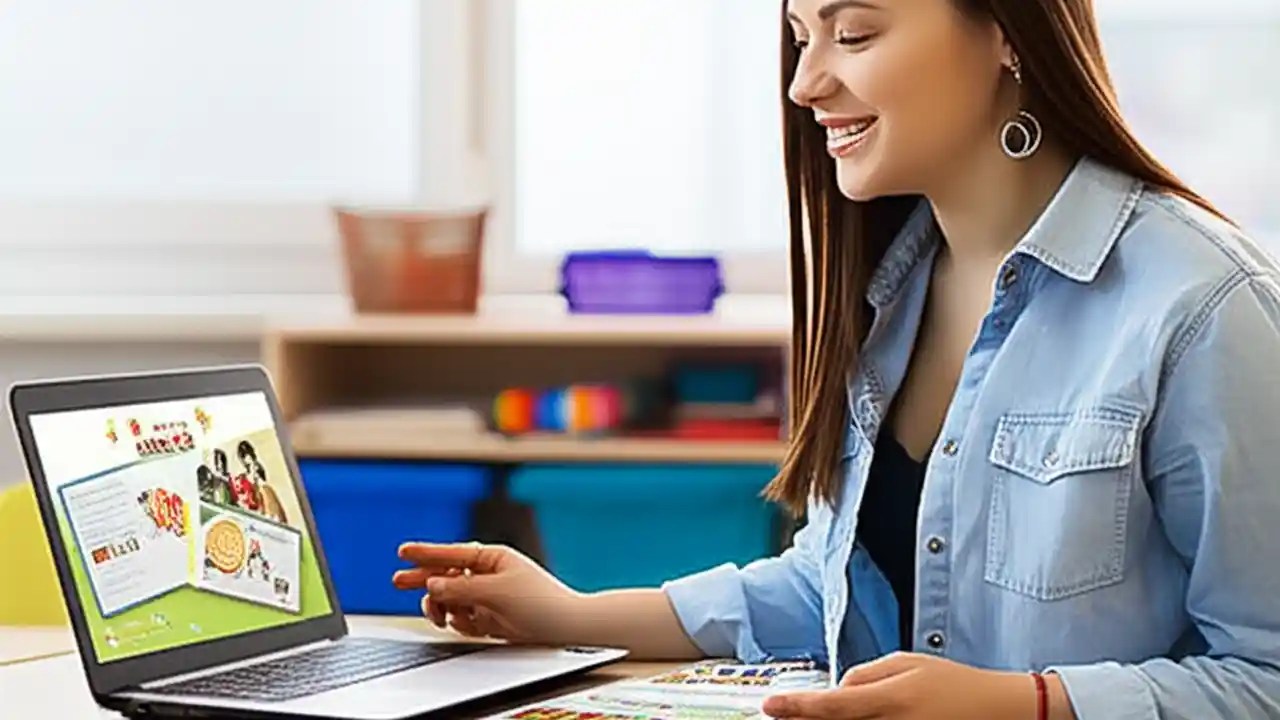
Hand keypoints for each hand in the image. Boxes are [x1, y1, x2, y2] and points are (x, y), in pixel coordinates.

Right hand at [392, 542, 579, 644]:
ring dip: (442, 607)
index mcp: (493, 558)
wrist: (565, 627)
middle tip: (397, 581)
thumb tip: (432, 584)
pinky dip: (458, 622)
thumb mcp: (497, 591)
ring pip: (450, 599)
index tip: (402, 551)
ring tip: (439, 617)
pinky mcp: (489, 619)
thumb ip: (461, 588)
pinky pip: (461, 618)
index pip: (453, 553)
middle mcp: (488, 575)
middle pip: (446, 574)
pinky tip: (464, 625)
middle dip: (423, 579)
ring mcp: (487, 597)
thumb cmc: (541, 602)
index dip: (426, 553)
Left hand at [762, 652, 1058, 719]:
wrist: (997, 710)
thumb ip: (865, 675)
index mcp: (890, 699)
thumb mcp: (906, 664)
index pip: (832, 706)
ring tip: (834, 710)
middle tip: (786, 712)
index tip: (769, 707)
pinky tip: (863, 715)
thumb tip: (836, 690)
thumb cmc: (951, 683)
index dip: (796, 709)